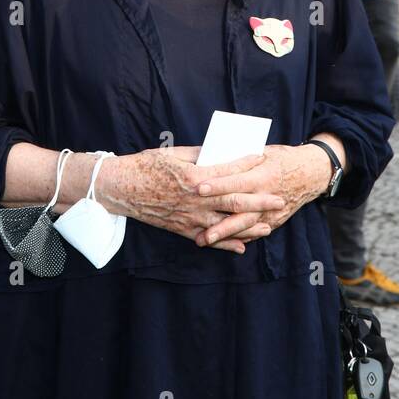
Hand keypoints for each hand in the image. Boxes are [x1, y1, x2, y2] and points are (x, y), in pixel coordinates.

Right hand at [99, 146, 285, 254]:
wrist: (119, 188)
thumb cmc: (145, 166)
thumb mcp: (173, 153)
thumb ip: (199, 154)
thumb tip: (220, 152)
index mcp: (194, 176)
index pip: (229, 171)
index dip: (248, 165)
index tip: (264, 159)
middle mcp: (195, 199)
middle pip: (234, 201)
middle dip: (259, 201)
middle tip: (279, 199)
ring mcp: (189, 217)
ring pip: (226, 224)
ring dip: (249, 227)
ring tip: (269, 226)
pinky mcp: (182, 229)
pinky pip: (208, 239)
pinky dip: (226, 244)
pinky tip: (242, 247)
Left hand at [193, 142, 332, 247]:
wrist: (312, 173)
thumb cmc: (283, 158)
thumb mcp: (264, 152)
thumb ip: (240, 160)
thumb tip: (212, 160)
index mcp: (262, 175)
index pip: (236, 181)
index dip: (218, 186)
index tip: (198, 188)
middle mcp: (266, 196)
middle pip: (239, 211)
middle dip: (218, 223)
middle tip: (198, 230)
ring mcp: (271, 212)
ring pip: (245, 227)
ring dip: (224, 235)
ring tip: (203, 240)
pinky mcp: (274, 221)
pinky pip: (253, 232)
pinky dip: (237, 238)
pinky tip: (221, 244)